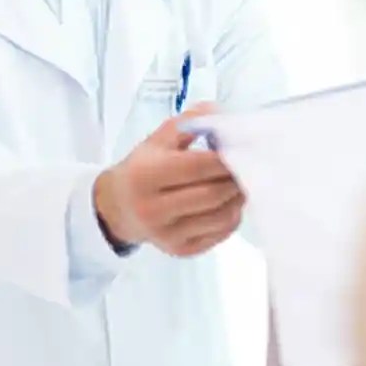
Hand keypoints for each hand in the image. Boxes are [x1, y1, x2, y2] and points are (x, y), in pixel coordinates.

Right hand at [94, 104, 245, 257]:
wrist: (118, 208)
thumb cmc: (142, 169)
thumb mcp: (158, 140)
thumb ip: (190, 122)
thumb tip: (222, 115)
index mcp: (146, 175)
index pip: (197, 167)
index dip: (225, 158)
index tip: (242, 149)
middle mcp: (154, 208)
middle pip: (211, 194)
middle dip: (235, 179)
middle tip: (247, 166)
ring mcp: (167, 234)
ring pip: (220, 217)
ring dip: (238, 198)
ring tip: (240, 183)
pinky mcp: (179, 250)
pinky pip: (219, 234)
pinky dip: (232, 216)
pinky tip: (229, 202)